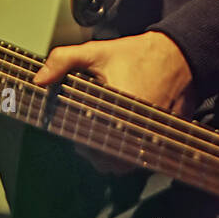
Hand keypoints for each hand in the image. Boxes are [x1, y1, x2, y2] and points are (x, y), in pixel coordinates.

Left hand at [32, 32, 196, 172]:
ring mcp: (149, 138)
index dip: (77, 141)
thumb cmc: (140, 55)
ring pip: (121, 165)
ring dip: (106, 156)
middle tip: (82, 133)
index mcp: (116, 109)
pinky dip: (125, 155)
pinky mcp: (160, 141)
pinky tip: (116, 138)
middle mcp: (135, 129)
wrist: (179, 56)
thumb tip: (39, 79)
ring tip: (97, 137)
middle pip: (104, 160)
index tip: (71, 132)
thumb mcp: (96, 52)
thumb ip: (63, 60)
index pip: (90, 143)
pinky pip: (138, 160)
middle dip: (89, 149)